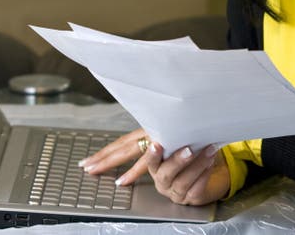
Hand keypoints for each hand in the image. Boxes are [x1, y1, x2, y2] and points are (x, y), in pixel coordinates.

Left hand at [79, 128, 229, 205]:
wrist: (209, 113)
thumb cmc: (194, 121)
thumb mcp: (176, 127)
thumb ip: (163, 134)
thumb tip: (155, 143)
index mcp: (150, 125)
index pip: (123, 140)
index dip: (108, 150)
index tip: (91, 159)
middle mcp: (150, 129)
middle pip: (121, 145)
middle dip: (102, 156)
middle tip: (85, 166)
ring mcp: (157, 135)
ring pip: (128, 151)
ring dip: (111, 163)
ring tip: (96, 172)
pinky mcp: (165, 143)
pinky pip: (146, 161)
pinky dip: (133, 172)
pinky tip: (123, 181)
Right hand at [143, 142, 229, 205]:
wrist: (207, 172)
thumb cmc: (190, 155)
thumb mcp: (179, 145)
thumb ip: (173, 138)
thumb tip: (176, 122)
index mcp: (156, 168)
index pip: (151, 162)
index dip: (152, 155)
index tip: (157, 144)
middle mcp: (163, 182)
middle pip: (166, 174)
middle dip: (177, 161)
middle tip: (189, 150)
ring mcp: (176, 192)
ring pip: (183, 182)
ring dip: (197, 165)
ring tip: (208, 152)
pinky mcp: (191, 199)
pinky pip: (196, 189)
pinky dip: (204, 175)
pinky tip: (210, 164)